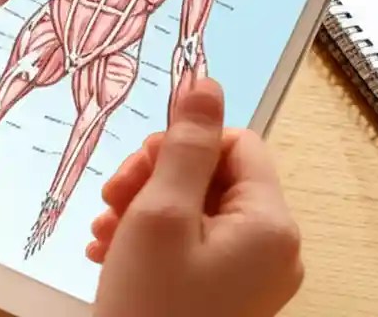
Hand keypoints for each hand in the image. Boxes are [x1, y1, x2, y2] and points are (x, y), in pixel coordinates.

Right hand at [90, 78, 303, 316]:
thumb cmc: (150, 308)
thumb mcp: (159, 214)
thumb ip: (184, 145)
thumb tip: (205, 83)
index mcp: (271, 225)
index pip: (237, 143)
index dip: (182, 144)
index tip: (136, 168)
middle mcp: (274, 249)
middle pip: (215, 176)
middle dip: (155, 178)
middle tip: (111, 200)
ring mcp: (252, 277)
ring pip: (197, 210)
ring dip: (145, 207)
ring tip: (103, 231)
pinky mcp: (227, 296)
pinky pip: (195, 246)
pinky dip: (153, 239)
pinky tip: (111, 251)